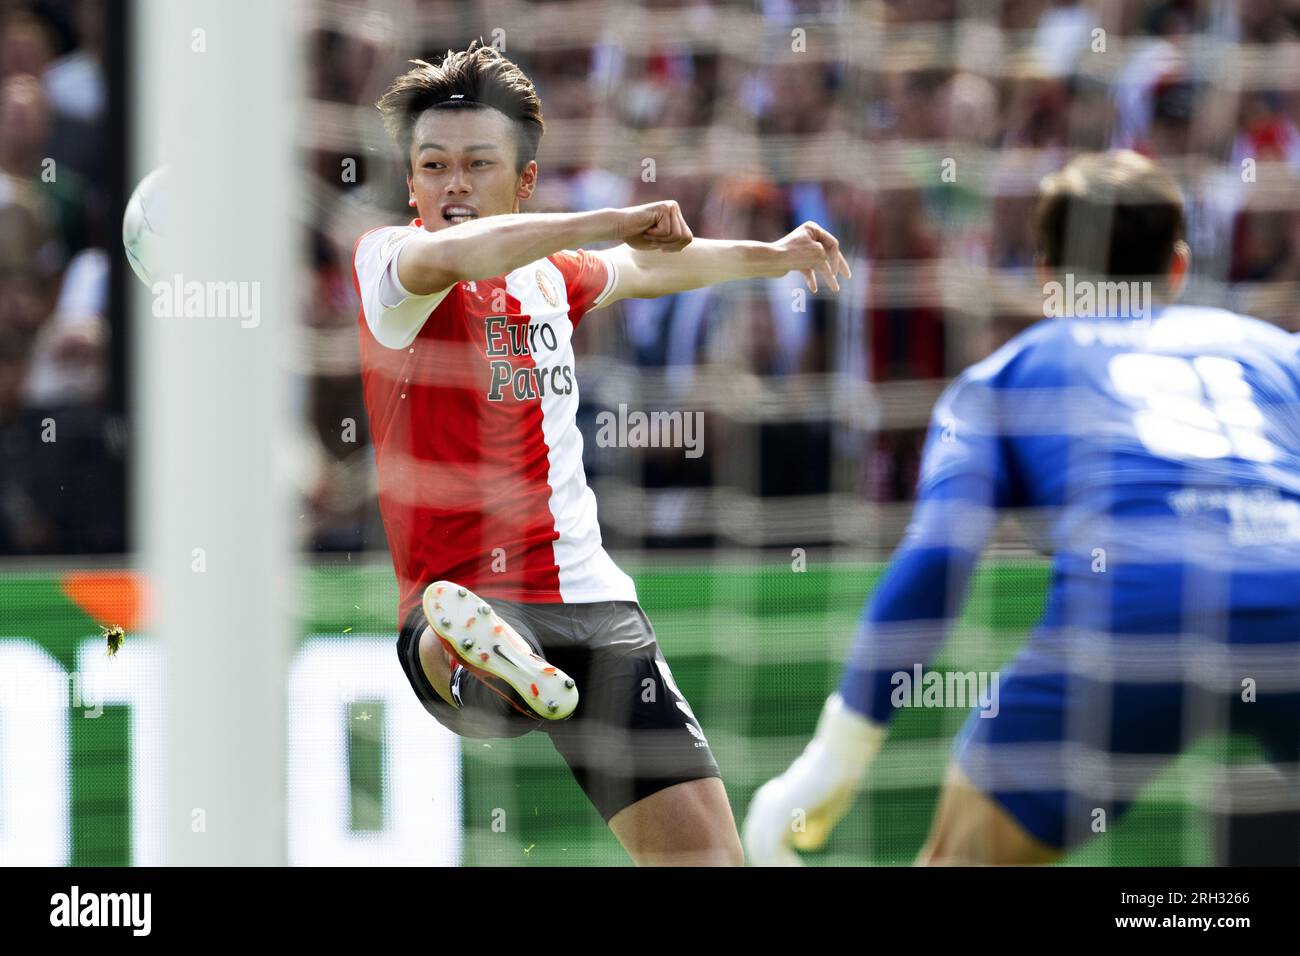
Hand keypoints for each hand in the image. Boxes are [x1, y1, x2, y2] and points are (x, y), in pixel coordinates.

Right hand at [616, 200, 692, 251]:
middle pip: (685, 237)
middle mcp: (674, 208)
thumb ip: (676, 240)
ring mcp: (670, 206)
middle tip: (653, 238)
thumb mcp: (661, 241)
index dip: (674, 247)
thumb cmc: (636, 235)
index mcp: (676, 216)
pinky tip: (646, 227)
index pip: (688, 238)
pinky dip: (654, 234)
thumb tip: (689, 240)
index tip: (659, 244)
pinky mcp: (664, 208)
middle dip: (669, 244)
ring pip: (677, 235)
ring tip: (649, 232)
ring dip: (660, 239)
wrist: (619, 227)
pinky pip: (666, 231)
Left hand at [741, 736, 862, 865]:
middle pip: (756, 846)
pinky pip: (773, 851)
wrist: (836, 764)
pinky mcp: (776, 816)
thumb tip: (804, 844)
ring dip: (779, 864)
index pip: (758, 837)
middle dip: (772, 862)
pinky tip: (799, 868)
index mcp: (767, 801)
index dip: (772, 855)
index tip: (792, 864)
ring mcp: (766, 811)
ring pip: (763, 852)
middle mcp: (761, 805)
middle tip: (795, 868)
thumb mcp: (821, 812)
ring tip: (798, 869)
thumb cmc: (833, 784)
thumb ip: (811, 827)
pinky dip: (784, 864)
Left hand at [773, 220, 851, 292]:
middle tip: (848, 276)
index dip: (836, 259)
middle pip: (828, 252)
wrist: (770, 261)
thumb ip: (828, 259)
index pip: (833, 244)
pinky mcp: (795, 259)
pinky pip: (807, 269)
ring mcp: (801, 248)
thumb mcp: (818, 255)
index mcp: (813, 228)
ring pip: (818, 262)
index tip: (835, 273)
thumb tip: (827, 265)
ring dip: (826, 276)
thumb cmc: (794, 254)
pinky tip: (814, 289)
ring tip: (835, 289)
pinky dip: (811, 278)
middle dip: (838, 266)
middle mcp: (808, 236)